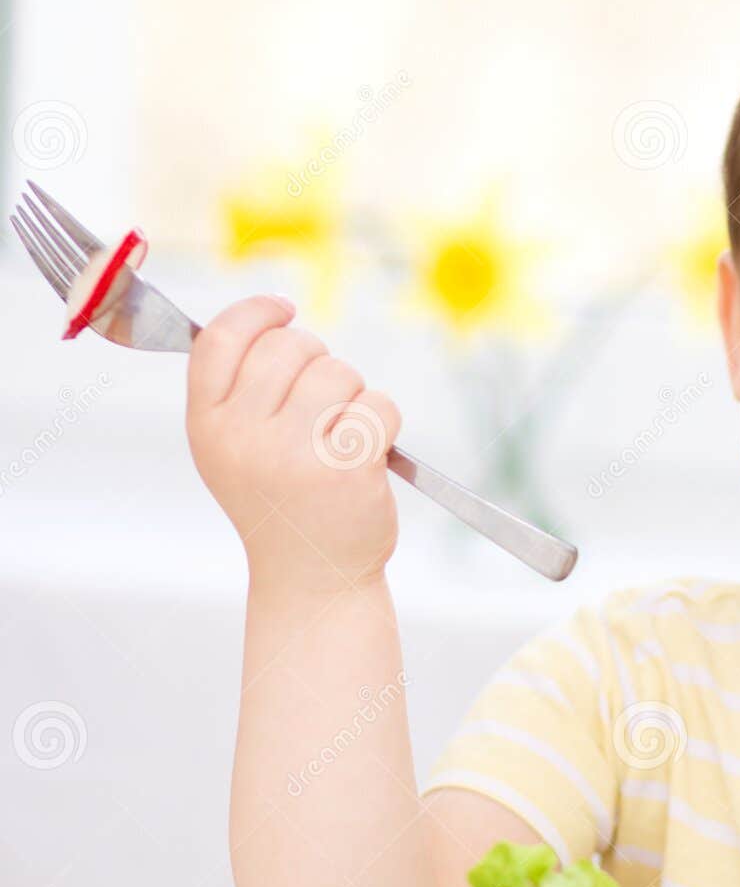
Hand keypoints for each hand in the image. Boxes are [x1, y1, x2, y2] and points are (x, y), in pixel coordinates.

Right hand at [186, 295, 402, 596]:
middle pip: (291, 346)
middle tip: (323, 405)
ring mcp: (294, 454)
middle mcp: (243, 437)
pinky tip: (369, 454)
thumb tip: (270, 316)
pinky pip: (378, 406)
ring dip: (354, 395)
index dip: (257, 312)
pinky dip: (384, 422)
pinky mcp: (346, 469)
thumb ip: (236, 388)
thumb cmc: (280, 502)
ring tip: (341, 437)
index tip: (286, 309)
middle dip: (319, 362)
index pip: (222, 339)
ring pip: (340, 372)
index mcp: (207, 425)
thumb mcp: (232, 449)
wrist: (312, 578)